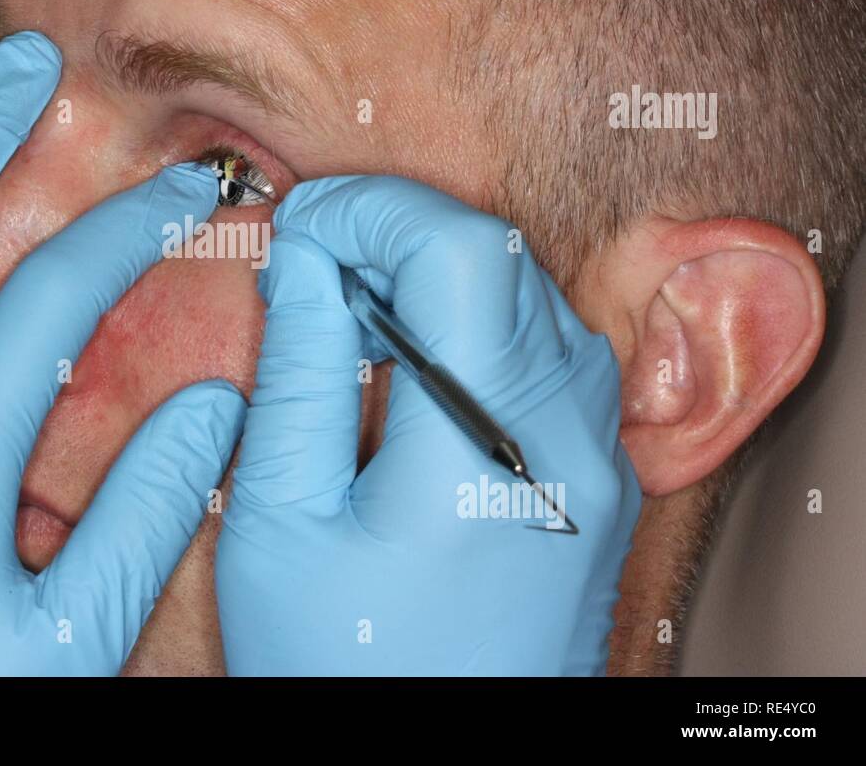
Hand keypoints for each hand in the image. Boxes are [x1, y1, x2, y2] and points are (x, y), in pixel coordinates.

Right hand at [215, 176, 640, 674]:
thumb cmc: (343, 669)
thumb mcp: (282, 522)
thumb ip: (299, 373)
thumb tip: (306, 261)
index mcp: (489, 448)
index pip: (459, 250)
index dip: (370, 210)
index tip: (297, 226)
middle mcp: (573, 441)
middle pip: (502, 264)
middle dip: (397, 232)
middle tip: (311, 262)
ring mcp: (598, 464)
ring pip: (532, 303)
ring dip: (438, 277)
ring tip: (351, 310)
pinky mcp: (595, 484)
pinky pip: (550, 359)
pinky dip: (476, 328)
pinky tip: (413, 363)